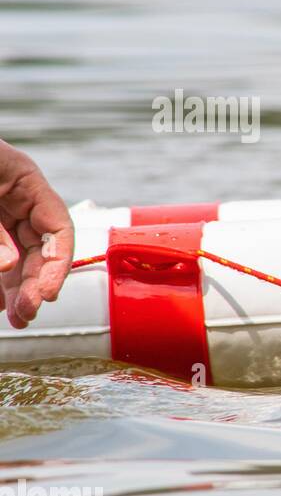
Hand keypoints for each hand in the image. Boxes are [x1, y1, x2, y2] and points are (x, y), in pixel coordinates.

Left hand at [0, 141, 72, 328]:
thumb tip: (8, 265)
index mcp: (23, 178)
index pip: (58, 226)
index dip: (58, 263)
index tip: (46, 293)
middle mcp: (15, 197)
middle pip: (39, 247)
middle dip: (35, 282)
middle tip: (27, 313)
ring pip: (17, 256)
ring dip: (18, 288)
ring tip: (18, 317)